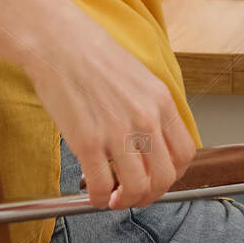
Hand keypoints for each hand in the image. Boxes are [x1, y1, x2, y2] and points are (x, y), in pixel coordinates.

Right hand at [0, 0, 194, 209]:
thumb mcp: (138, 77)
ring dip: (125, 201)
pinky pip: (102, 187)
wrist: (59, 41)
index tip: (158, 178)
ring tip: (113, 197)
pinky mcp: (88, 141)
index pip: (184, 153)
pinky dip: (98, 199)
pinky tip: (93, 193)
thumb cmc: (92, 54)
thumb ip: (149, 108)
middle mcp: (146, 119)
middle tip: (135, 194)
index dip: (173, 174)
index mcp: (161, 101)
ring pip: (136, 188)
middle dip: (150, 194)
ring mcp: (118, 132)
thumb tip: (149, 140)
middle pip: (164, 177)